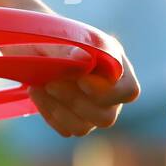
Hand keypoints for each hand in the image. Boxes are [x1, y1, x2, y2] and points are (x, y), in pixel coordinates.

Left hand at [25, 43, 140, 137]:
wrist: (37, 45)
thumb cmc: (54, 36)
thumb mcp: (58, 37)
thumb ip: (69, 47)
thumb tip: (83, 59)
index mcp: (116, 66)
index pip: (128, 91)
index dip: (106, 92)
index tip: (81, 80)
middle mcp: (111, 93)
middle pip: (107, 116)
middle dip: (75, 101)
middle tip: (51, 83)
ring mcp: (94, 110)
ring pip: (84, 127)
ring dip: (59, 108)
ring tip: (40, 86)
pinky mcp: (75, 120)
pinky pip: (66, 129)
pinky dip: (49, 113)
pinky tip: (38, 92)